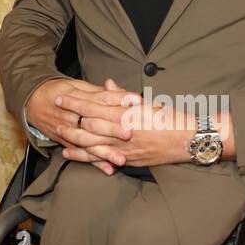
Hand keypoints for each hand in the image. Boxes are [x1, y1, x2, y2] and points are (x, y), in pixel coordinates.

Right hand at [26, 76, 137, 175]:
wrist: (32, 100)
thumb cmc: (59, 91)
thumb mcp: (78, 86)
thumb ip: (99, 91)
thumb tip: (118, 89)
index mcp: (79, 98)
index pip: (102, 98)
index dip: (119, 99)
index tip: (136, 101)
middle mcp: (73, 115)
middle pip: (95, 123)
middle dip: (112, 129)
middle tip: (129, 133)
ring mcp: (68, 131)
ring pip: (88, 143)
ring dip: (105, 152)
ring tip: (121, 159)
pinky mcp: (66, 143)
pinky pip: (82, 154)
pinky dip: (95, 163)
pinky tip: (108, 169)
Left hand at [58, 80, 234, 167]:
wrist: (189, 139)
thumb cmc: (171, 118)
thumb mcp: (147, 102)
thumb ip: (123, 95)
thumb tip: (107, 83)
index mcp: (127, 113)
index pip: (95, 106)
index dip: (76, 101)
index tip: (62, 96)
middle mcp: (123, 131)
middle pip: (89, 125)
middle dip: (70, 119)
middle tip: (55, 115)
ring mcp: (124, 148)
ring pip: (92, 144)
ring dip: (73, 139)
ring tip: (59, 135)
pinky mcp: (128, 160)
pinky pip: (102, 158)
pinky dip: (86, 157)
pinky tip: (73, 155)